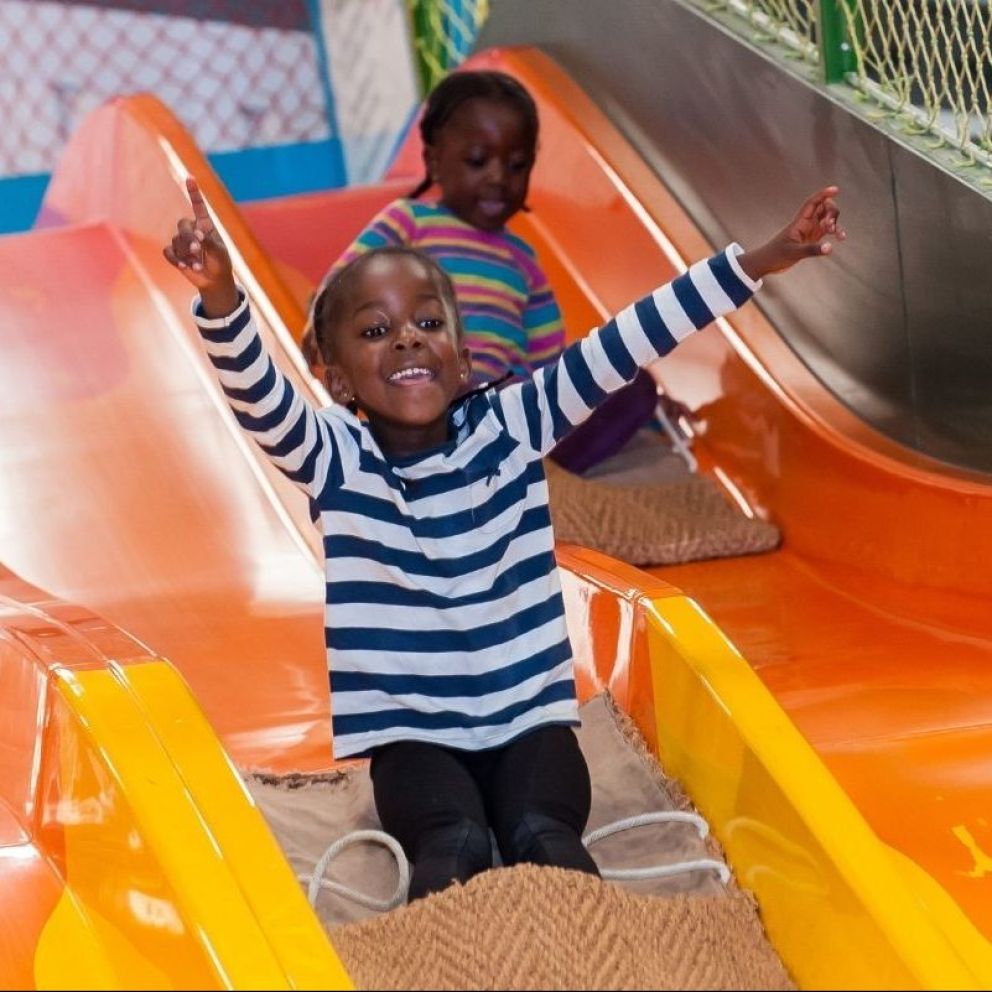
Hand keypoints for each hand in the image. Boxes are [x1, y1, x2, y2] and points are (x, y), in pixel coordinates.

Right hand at [162, 177, 238, 316]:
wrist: (215, 280)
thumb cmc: (221, 262)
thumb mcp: (220, 252)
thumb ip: (210, 242)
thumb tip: (198, 235)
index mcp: (205, 226)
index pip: (198, 206)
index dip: (194, 193)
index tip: (190, 178)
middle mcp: (192, 230)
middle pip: (182, 225)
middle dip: (188, 237)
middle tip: (197, 249)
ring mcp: (182, 242)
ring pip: (175, 241)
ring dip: (187, 254)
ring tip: (198, 265)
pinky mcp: (175, 254)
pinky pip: (168, 252)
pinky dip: (175, 259)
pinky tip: (184, 267)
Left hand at [739, 186, 844, 280]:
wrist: (767, 263)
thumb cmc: (776, 255)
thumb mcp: (794, 253)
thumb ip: (812, 250)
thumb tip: (830, 248)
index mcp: (800, 221)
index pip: (813, 202)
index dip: (823, 194)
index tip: (836, 190)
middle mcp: (806, 223)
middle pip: (824, 208)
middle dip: (832, 212)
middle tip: (830, 226)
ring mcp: (810, 230)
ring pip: (827, 219)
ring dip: (835, 222)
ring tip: (837, 234)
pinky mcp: (812, 239)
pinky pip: (827, 231)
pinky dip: (836, 232)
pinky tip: (841, 238)